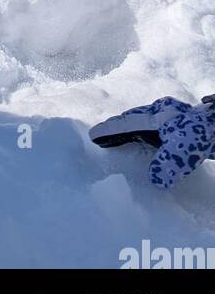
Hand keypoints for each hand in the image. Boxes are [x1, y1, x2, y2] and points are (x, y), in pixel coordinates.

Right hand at [89, 94, 214, 188]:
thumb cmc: (201, 134)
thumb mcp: (180, 152)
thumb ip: (163, 165)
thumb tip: (154, 180)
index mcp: (157, 115)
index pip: (127, 124)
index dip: (109, 131)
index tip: (91, 136)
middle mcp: (163, 112)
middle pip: (134, 118)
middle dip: (118, 126)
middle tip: (101, 134)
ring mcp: (175, 117)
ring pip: (146, 122)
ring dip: (131, 129)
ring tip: (120, 137)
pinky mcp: (186, 127)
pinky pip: (158, 130)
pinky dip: (148, 136)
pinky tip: (151, 143)